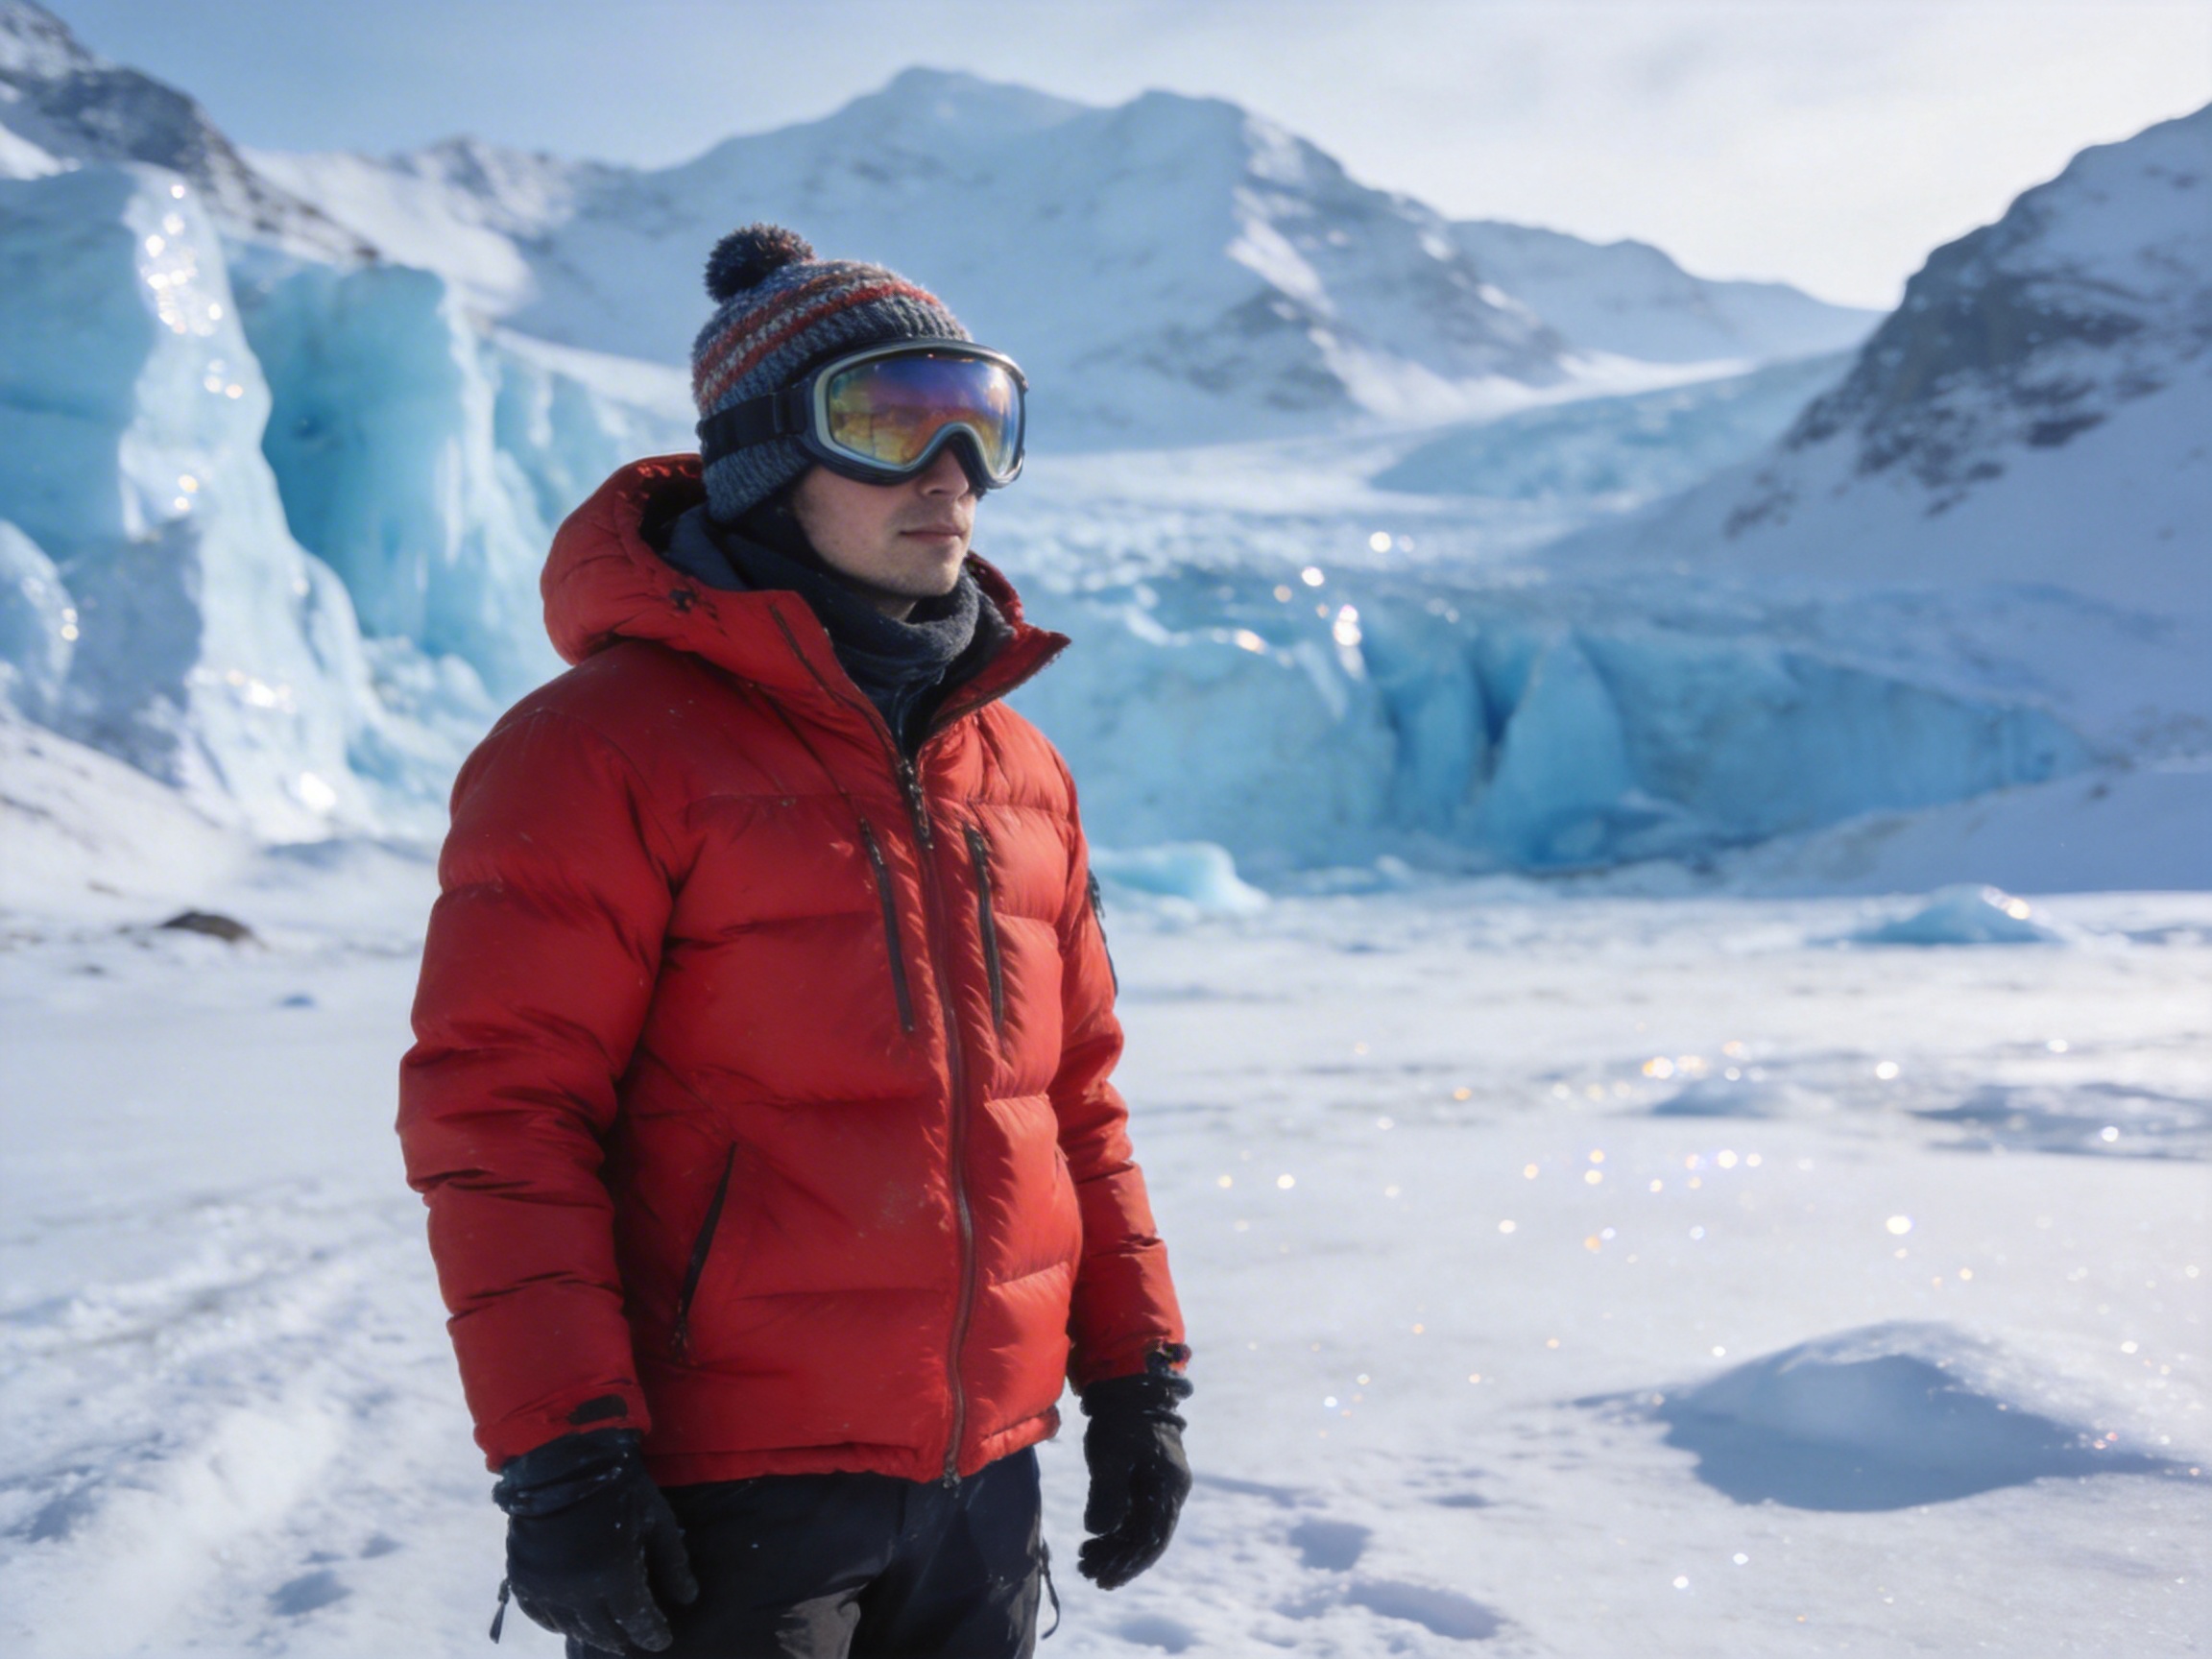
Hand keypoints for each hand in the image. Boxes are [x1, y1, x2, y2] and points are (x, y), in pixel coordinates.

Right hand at [494, 1429, 698, 1653]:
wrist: (562, 1459)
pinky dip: (558, 1623)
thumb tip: (688, 1598)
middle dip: (624, 1640)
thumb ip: (673, 1563)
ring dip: (592, 1634)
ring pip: (571, 1628)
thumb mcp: (657, 1519)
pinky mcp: (523, 1578)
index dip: (652, 1634)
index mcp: (614, 1576)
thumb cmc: (619, 1485)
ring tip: (608, 1636)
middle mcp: (577, 1591)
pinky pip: (540, 1615)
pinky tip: (571, 1622)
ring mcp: (546, 1587)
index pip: (637, 1621)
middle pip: (604, 1632)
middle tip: (635, 1643)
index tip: (663, 1640)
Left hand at [1077, 1357, 1192, 1589]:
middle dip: (1119, 1560)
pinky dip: (1115, 1530)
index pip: (1152, 1538)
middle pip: (1147, 1538)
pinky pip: (1134, 1515)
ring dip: (1114, 1547)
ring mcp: (1159, 1486)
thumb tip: (1099, 1531)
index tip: (1103, 1578)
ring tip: (1084, 1558)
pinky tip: (1092, 1539)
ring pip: (1140, 1529)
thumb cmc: (1120, 1418)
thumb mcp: (1111, 1454)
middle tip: (1088, 1572)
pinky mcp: (1146, 1481)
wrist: (1127, 1386)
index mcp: (1169, 1485)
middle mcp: (1170, 1490)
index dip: (1128, 1563)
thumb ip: (1107, 1494)